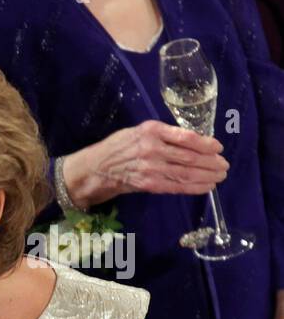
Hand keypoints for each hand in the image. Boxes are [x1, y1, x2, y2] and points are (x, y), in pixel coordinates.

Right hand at [64, 120, 227, 207]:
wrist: (95, 168)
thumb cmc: (119, 147)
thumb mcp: (140, 131)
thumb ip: (164, 135)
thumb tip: (193, 142)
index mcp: (152, 131)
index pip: (187, 138)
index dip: (207, 144)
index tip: (219, 148)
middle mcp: (152, 149)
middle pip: (190, 157)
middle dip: (211, 162)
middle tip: (224, 166)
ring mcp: (150, 168)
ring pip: (186, 173)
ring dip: (207, 176)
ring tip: (219, 176)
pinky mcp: (148, 184)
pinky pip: (176, 186)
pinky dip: (194, 187)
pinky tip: (206, 186)